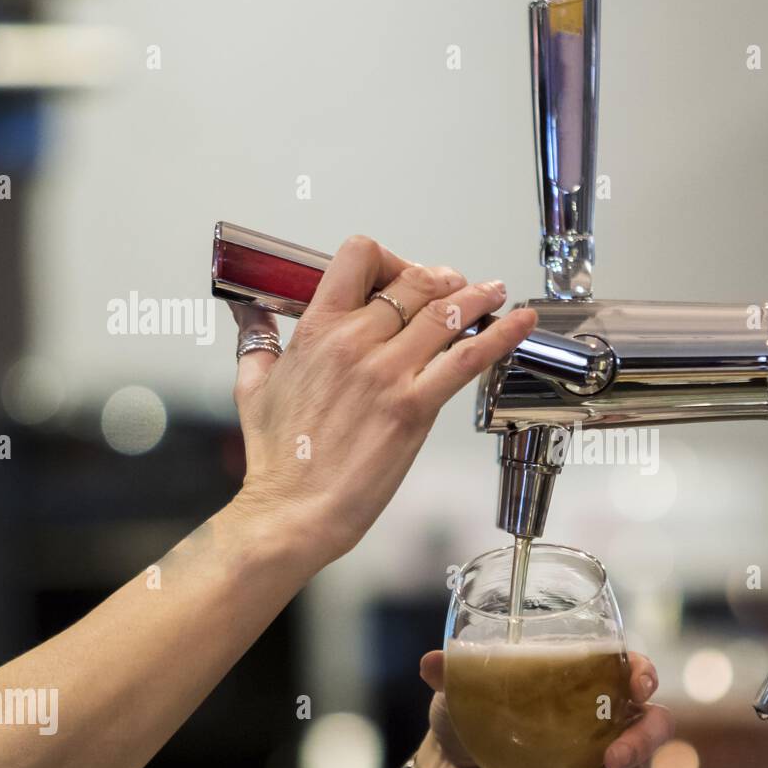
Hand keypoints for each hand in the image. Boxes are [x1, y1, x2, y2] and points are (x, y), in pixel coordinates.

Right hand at [227, 235, 536, 573]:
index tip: (400, 273)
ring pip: (447, 312)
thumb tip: (248, 315)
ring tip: (494, 292)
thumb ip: (257, 341)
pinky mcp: (414, 407)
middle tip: (455, 286)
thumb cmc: (277, 459)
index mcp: (317, 330)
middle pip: (415, 281)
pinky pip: (467, 359)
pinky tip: (520, 322)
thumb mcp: (251, 385)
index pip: (360, 257)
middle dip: (442, 278)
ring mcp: (388, 373)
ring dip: (479, 296)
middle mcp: (355, 342)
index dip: (389, 258)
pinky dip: (502, 335)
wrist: (294, 510)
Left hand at [415, 650, 674, 767]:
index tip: (639, 686)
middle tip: (614, 755)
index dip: (644, 675)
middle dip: (643, 741)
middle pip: (652, 725)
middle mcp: (600, 722)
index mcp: (583, 683)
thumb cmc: (467, 722)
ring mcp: (593, 763)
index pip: (631, 671)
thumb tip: (429, 662)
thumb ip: (453, 676)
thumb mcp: (459, 695)